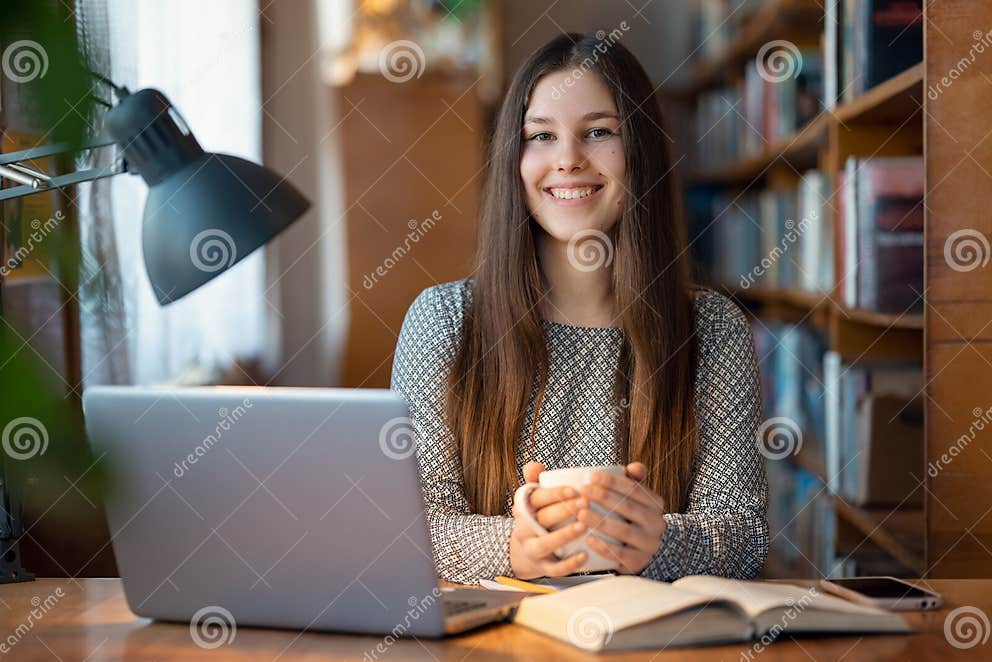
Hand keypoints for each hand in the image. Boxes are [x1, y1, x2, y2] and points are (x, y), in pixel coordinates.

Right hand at [509, 461, 589, 578]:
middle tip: (586, 502)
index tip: (574, 489)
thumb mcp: (533, 500)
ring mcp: (532, 549)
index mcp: (525, 509)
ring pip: (546, 543)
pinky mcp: (542, 568)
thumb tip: (536, 465)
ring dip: (565, 534)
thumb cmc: (538, 519)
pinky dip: (570, 564)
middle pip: (543, 518)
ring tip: (584, 526)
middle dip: (564, 510)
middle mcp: (525, 529)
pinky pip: (554, 568)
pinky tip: (585, 555)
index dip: (554, 493)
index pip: (537, 498)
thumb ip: (535, 480)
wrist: (525, 553)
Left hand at [576, 462, 666, 574]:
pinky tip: (588, 538)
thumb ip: (633, 480)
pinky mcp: (638, 562)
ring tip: (581, 513)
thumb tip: (632, 467)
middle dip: (603, 498)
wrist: (639, 550)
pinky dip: (604, 547)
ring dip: (601, 521)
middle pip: (628, 508)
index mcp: (655, 504)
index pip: (633, 489)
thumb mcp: (634, 498)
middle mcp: (656, 524)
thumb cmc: (629, 517)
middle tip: (582, 492)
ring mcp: (649, 544)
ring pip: (624, 531)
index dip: (611, 482)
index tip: (590, 476)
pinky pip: (621, 555)